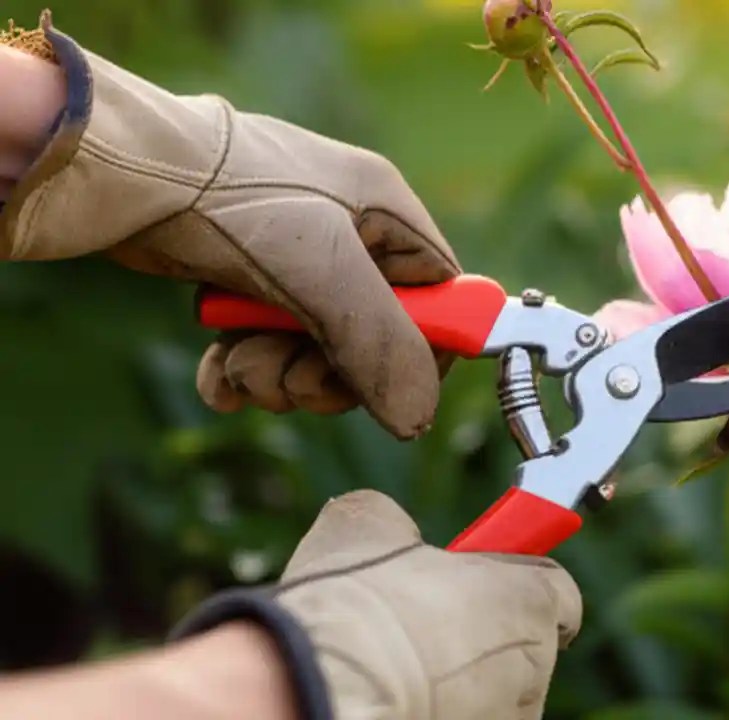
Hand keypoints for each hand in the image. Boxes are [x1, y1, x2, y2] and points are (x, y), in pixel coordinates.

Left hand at [1, 13, 457, 437]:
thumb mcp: (322, 272)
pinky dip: (239, 373)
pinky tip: (216, 378)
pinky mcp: (240, 278)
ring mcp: (292, 259)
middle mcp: (347, 236)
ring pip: (311, 354)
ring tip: (236, 366)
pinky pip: (262, 349)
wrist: (117, 173)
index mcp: (386, 216)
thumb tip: (417, 419)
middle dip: (325, 376)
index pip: (440, 301)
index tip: (379, 386)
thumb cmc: (230, 199)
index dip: (418, 352)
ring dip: (274, 377)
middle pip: (371, 343)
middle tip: (288, 381)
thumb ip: (380, 347)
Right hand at [172, 490, 582, 719]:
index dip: (523, 586)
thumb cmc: (355, 603)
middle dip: (482, 639)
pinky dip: (434, 713)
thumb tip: (392, 528)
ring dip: (461, 687)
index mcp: (529, 599)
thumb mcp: (369, 526)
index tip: (489, 583)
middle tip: (424, 628)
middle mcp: (532, 668)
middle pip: (526, 650)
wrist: (319, 684)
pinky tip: (392, 702)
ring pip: (493, 701)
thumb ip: (400, 524)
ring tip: (399, 672)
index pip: (561, 595)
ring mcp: (501, 719)